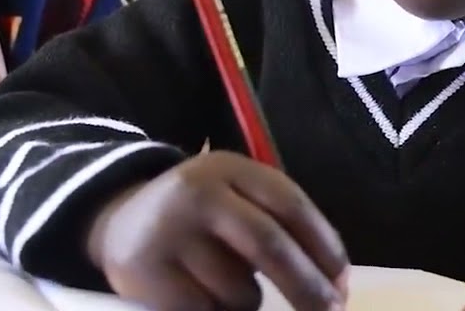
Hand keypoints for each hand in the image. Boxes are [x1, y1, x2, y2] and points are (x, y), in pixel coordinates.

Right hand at [87, 151, 349, 310]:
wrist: (121, 219)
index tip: (343, 284)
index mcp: (231, 168)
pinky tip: (204, 300)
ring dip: (250, 303)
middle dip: (307, 286)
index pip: (292, 206)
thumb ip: (281, 227)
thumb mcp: (238, 199)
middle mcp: (198, 192)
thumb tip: (332, 286)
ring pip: (238, 289)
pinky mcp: (144, 274)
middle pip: (269, 244)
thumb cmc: (203, 217)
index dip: (325, 248)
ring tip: (231, 291)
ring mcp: (167, 232)